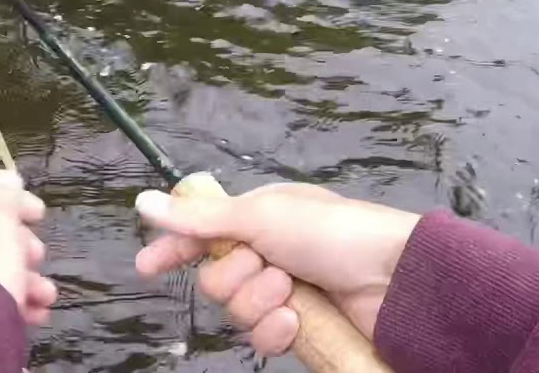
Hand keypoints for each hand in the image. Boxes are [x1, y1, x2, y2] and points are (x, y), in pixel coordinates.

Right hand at [134, 183, 419, 354]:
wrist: (394, 279)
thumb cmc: (332, 232)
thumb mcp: (260, 215)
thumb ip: (199, 218)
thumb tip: (143, 201)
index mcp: (259, 217)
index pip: (203, 232)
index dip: (174, 249)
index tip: (147, 267)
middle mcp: (269, 253)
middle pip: (215, 279)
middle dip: (237, 276)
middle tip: (268, 265)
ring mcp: (285, 293)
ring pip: (237, 311)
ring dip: (261, 302)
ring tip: (293, 291)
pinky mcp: (301, 328)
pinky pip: (264, 338)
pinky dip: (279, 329)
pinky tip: (299, 319)